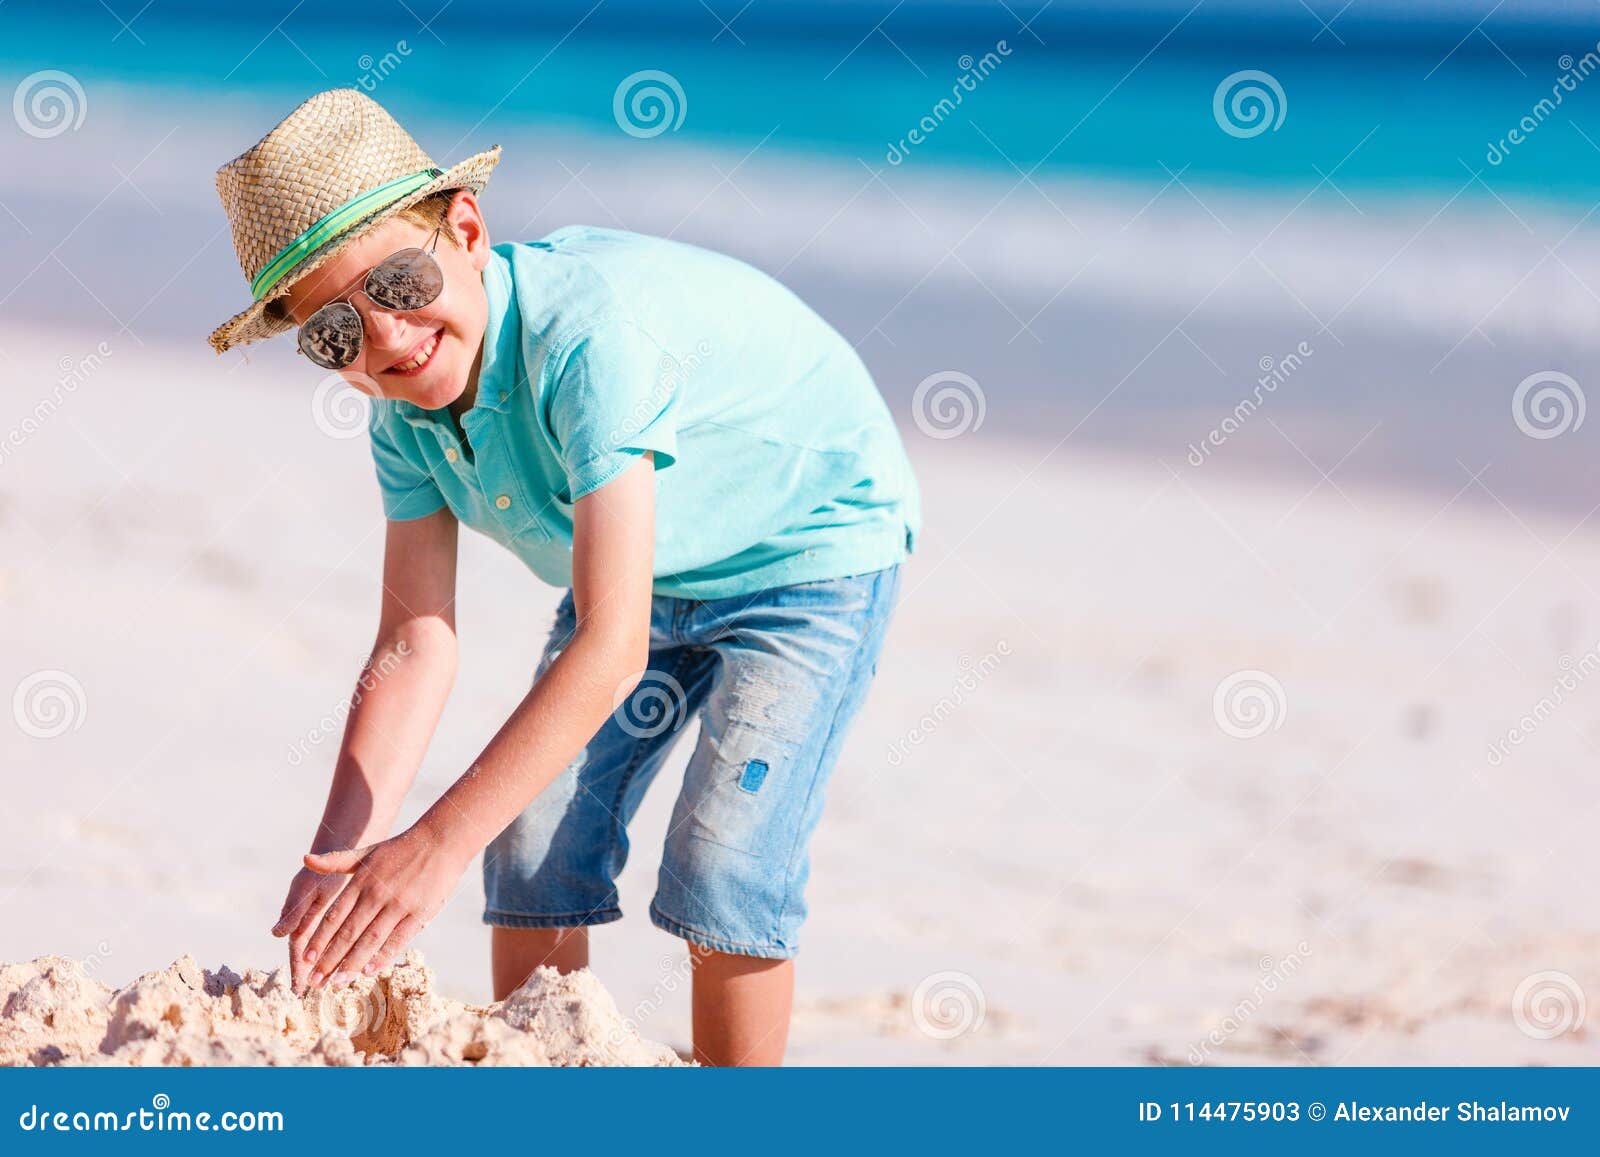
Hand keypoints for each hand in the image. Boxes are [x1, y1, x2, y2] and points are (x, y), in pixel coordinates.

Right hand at [272, 865, 348, 994]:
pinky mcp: (341, 916)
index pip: (298, 950)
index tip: (299, 989)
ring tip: (334, 984)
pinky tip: (352, 962)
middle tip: (319, 992)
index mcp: (300, 917)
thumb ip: (296, 910)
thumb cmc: (325, 870)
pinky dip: (345, 950)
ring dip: (329, 964)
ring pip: (326, 948)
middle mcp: (310, 921)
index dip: (299, 969)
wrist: (342, 852)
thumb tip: (276, 934)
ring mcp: (324, 920)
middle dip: (314, 972)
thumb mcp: (311, 889)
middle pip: (310, 953)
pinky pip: (341, 938)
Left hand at [298, 823, 469, 989]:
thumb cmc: (401, 848)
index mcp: (362, 881)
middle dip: (329, 959)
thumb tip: (305, 860)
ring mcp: (399, 904)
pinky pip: (398, 939)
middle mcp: (377, 894)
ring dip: (351, 964)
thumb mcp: (367, 852)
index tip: (305, 958)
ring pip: (370, 940)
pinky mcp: (419, 913)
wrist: (442, 840)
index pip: (334, 916)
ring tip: (336, 983)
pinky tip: (368, 971)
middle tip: (314, 981)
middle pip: (349, 932)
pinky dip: (382, 956)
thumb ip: (336, 861)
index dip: (319, 939)